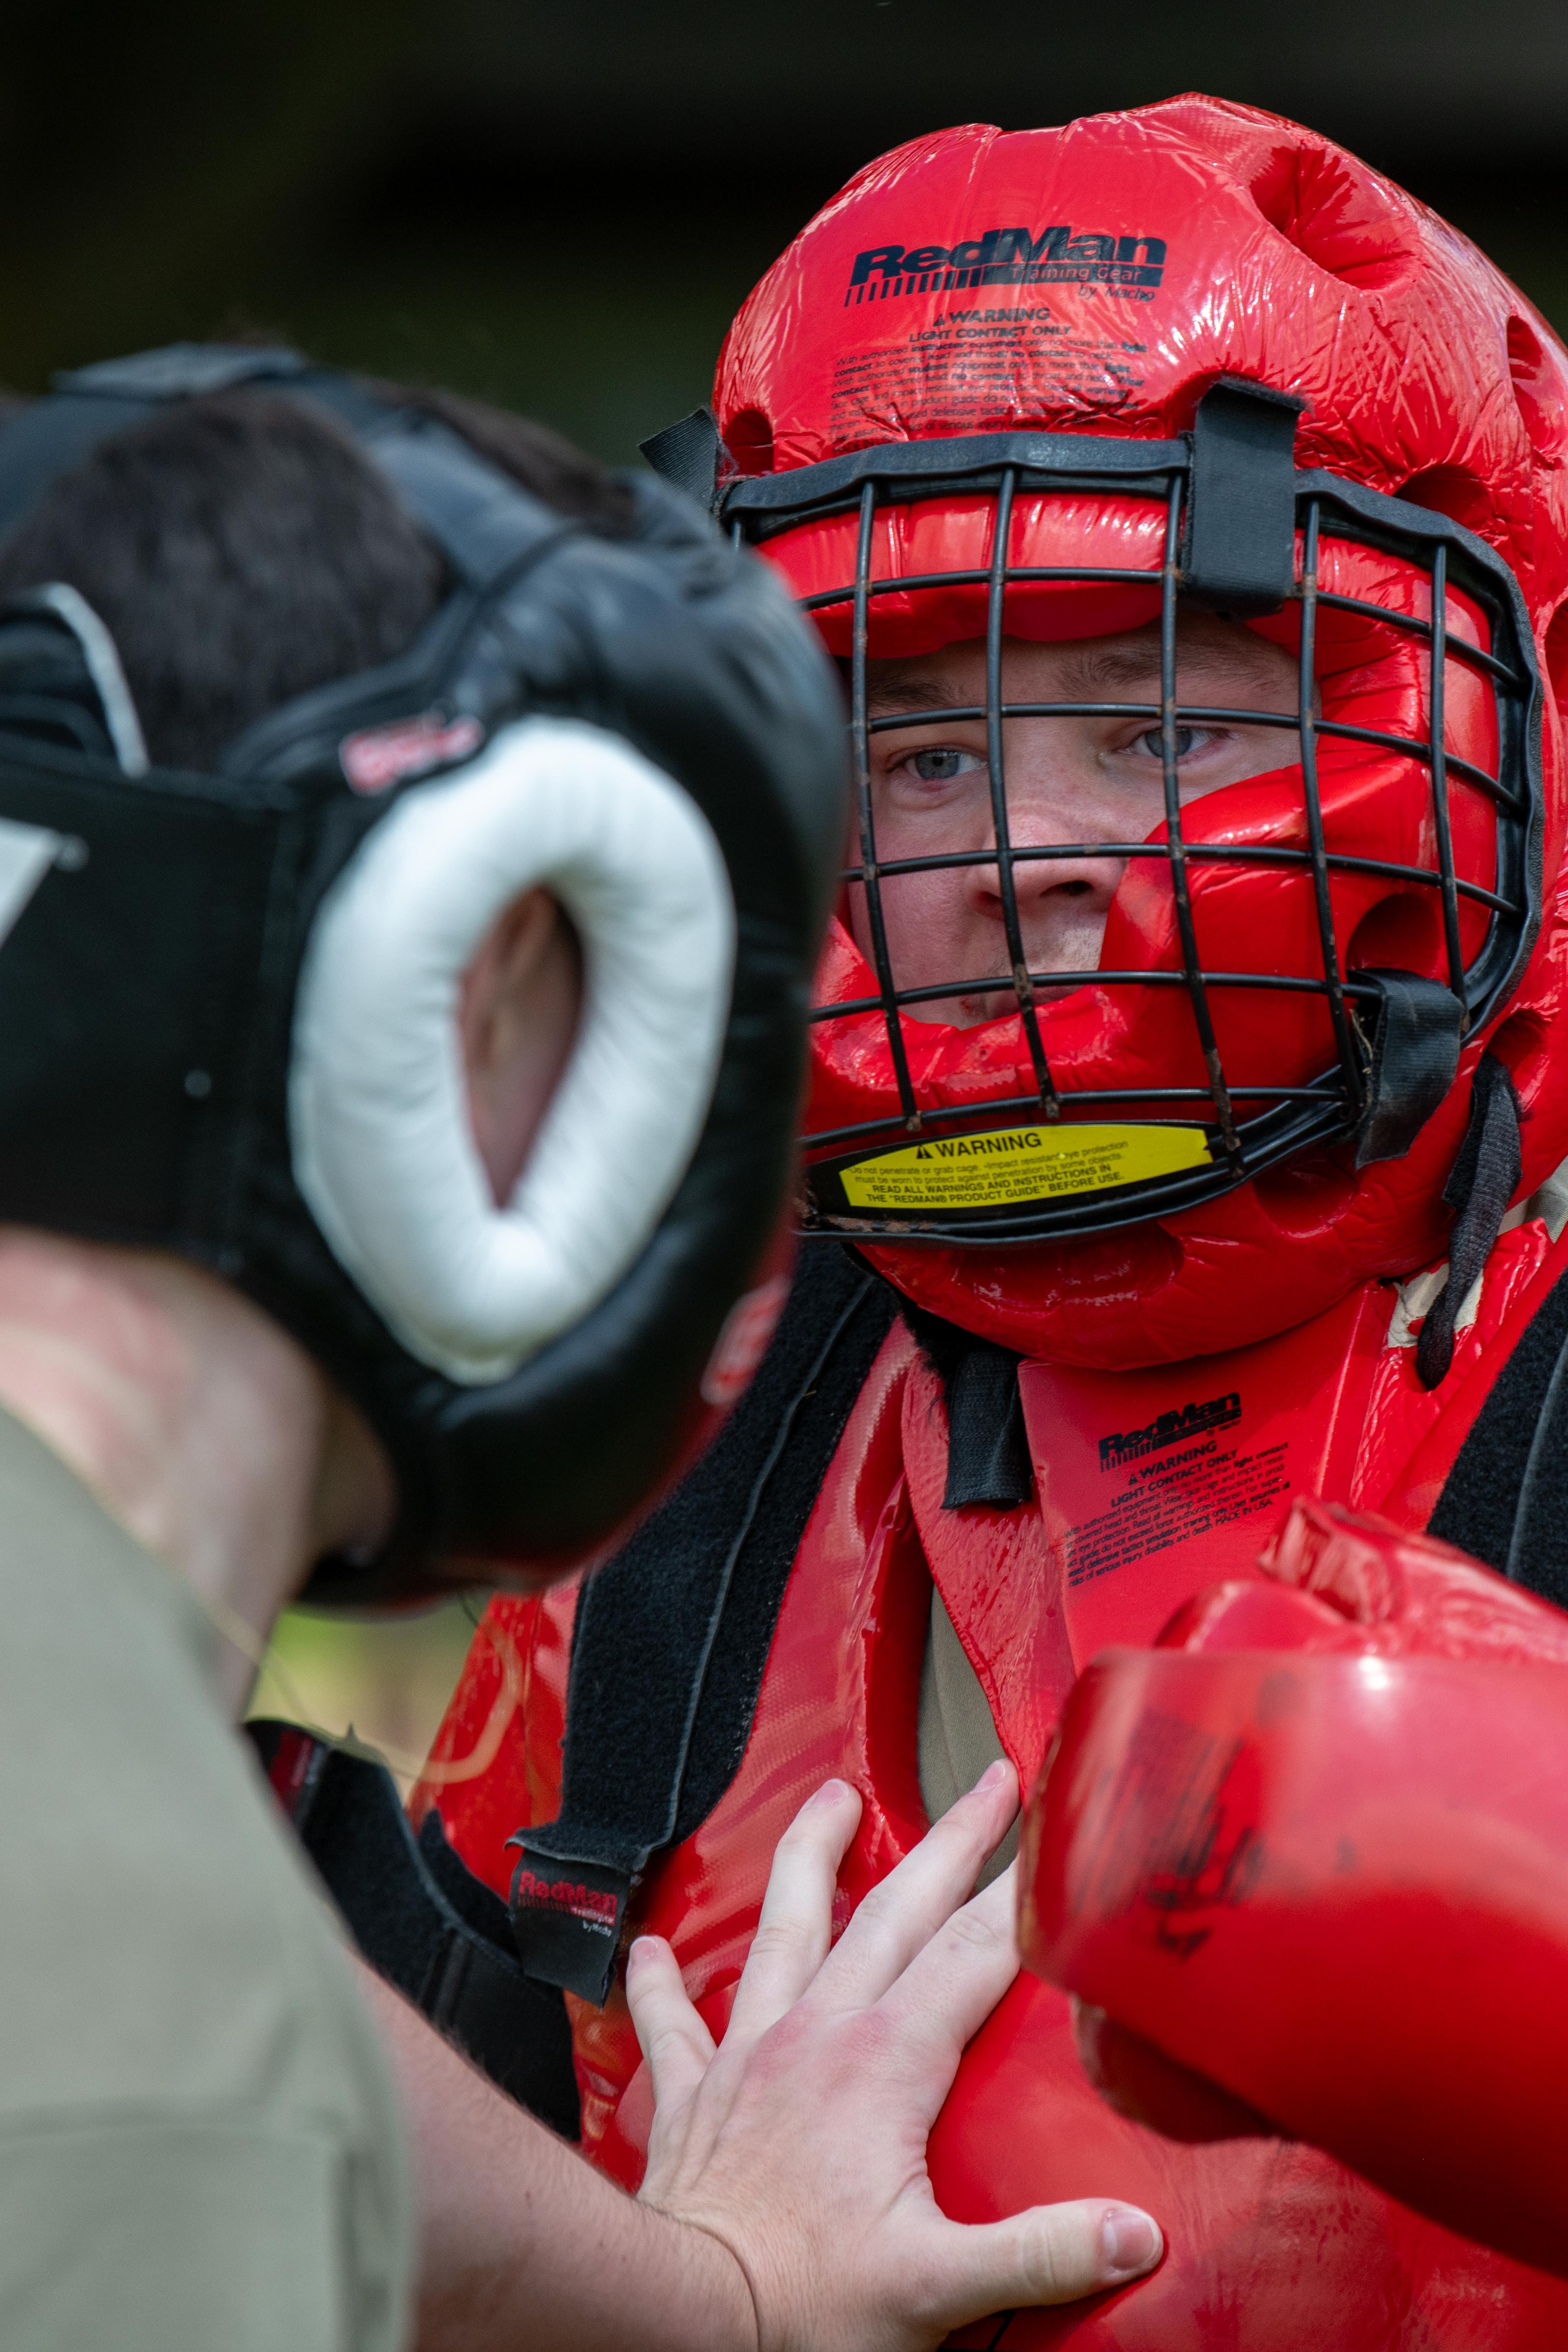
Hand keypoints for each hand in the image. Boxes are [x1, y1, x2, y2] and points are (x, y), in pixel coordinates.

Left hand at [626, 1761, 1163, 2351]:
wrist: (684, 2323)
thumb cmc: (805, 2309)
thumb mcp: (940, 2287)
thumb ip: (1042, 2250)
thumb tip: (1135, 2233)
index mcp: (884, 2066)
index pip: (973, 1955)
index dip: (1022, 1896)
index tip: (1057, 1840)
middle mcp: (817, 2036)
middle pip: (896, 1912)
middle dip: (951, 1842)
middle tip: (989, 1785)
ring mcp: (751, 2055)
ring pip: (787, 1927)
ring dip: (812, 1856)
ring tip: (831, 1798)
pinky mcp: (695, 2095)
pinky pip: (674, 2023)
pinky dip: (662, 1984)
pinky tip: (648, 1949)